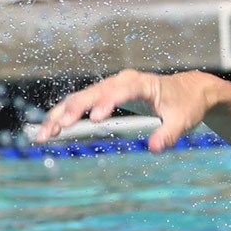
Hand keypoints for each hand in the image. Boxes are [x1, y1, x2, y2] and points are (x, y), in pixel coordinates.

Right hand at [36, 69, 213, 149]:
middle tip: (58, 129)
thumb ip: (169, 134)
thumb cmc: (185, 104)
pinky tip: (47, 130)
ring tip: (43, 136)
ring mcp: (109, 87)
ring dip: (60, 116)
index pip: (121, 90)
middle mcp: (121, 81)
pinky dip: (63, 116)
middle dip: (73, 111)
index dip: (107, 102)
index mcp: (141, 83)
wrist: (187, 90)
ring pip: (80, 98)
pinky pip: (80, 105)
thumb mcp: (183, 121)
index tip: (95, 119)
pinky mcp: (104, 97)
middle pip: (92, 93)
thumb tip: (155, 148)